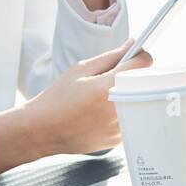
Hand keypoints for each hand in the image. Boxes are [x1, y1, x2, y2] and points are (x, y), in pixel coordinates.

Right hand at [23, 40, 153, 155]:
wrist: (41, 130)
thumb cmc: (57, 98)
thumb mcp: (80, 70)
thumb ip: (110, 57)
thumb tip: (132, 45)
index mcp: (108, 88)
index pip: (143, 64)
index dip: (140, 56)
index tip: (133, 56)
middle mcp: (117, 109)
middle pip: (143, 84)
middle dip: (134, 76)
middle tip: (115, 76)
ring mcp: (118, 127)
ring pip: (138, 102)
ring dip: (128, 95)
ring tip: (104, 96)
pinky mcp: (116, 140)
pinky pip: (129, 118)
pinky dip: (121, 112)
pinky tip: (101, 112)